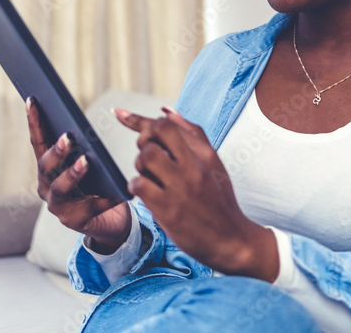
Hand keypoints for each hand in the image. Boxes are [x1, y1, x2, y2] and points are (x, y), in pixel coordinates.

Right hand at [27, 97, 130, 252]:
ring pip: (60, 189)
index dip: (34, 122)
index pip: (38, 142)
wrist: (108, 218)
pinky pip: (90, 208)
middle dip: (56, 151)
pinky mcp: (74, 221)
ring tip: (86, 162)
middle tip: (68, 137)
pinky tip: (116, 193)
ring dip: (72, 174)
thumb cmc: (96, 184)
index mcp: (48, 168)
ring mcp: (58, 206)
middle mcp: (46, 186)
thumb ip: (84, 146)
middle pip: (45, 167)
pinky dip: (103, 199)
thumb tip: (82, 125)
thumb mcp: (89, 162)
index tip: (32, 100)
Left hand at [115, 106, 277, 281]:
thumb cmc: (219, 200)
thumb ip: (192, 135)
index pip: (168, 124)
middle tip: (146, 155)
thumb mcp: (213, 163)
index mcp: (205, 153)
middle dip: (142, 141)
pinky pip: (139, 184)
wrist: (231, 238)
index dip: (139, 119)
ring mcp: (181, 186)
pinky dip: (136, 186)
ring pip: (145, 157)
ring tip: (148, 176)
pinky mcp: (168, 208)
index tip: (119, 114)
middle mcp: (194, 165)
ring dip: (139, 165)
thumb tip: (166, 111)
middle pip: (155, 133)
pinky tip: (145, 193)